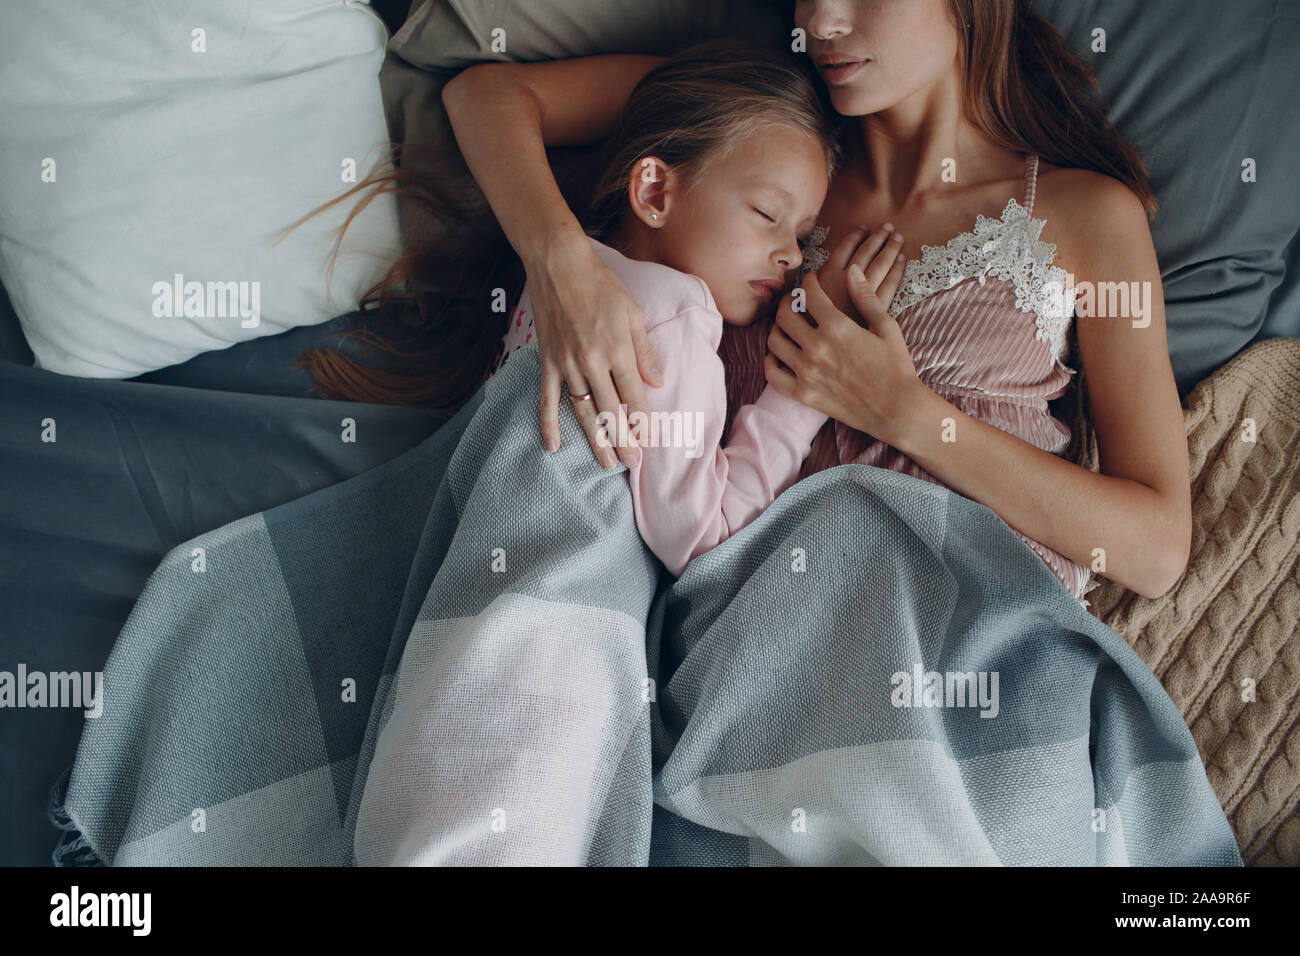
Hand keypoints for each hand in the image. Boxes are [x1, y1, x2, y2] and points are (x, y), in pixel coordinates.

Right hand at [526, 236, 663, 468]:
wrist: (559, 265)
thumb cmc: (601, 286)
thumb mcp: (633, 313)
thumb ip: (644, 352)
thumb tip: (658, 383)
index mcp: (617, 350)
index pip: (635, 397)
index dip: (644, 424)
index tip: (651, 445)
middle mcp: (592, 362)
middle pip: (611, 411)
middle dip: (624, 441)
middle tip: (633, 465)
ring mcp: (567, 364)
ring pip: (583, 411)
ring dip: (595, 440)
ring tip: (607, 463)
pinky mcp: (548, 362)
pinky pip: (548, 399)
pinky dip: (549, 424)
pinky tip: (554, 446)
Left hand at [764, 225, 921, 442]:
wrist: (897, 409)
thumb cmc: (896, 366)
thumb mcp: (887, 326)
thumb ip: (866, 297)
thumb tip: (852, 270)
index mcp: (837, 327)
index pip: (808, 294)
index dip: (808, 281)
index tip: (811, 280)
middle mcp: (817, 347)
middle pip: (784, 314)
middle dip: (788, 301)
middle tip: (795, 300)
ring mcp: (806, 372)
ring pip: (774, 341)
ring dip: (778, 328)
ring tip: (788, 325)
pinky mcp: (803, 394)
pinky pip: (773, 373)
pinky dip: (772, 360)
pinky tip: (781, 353)